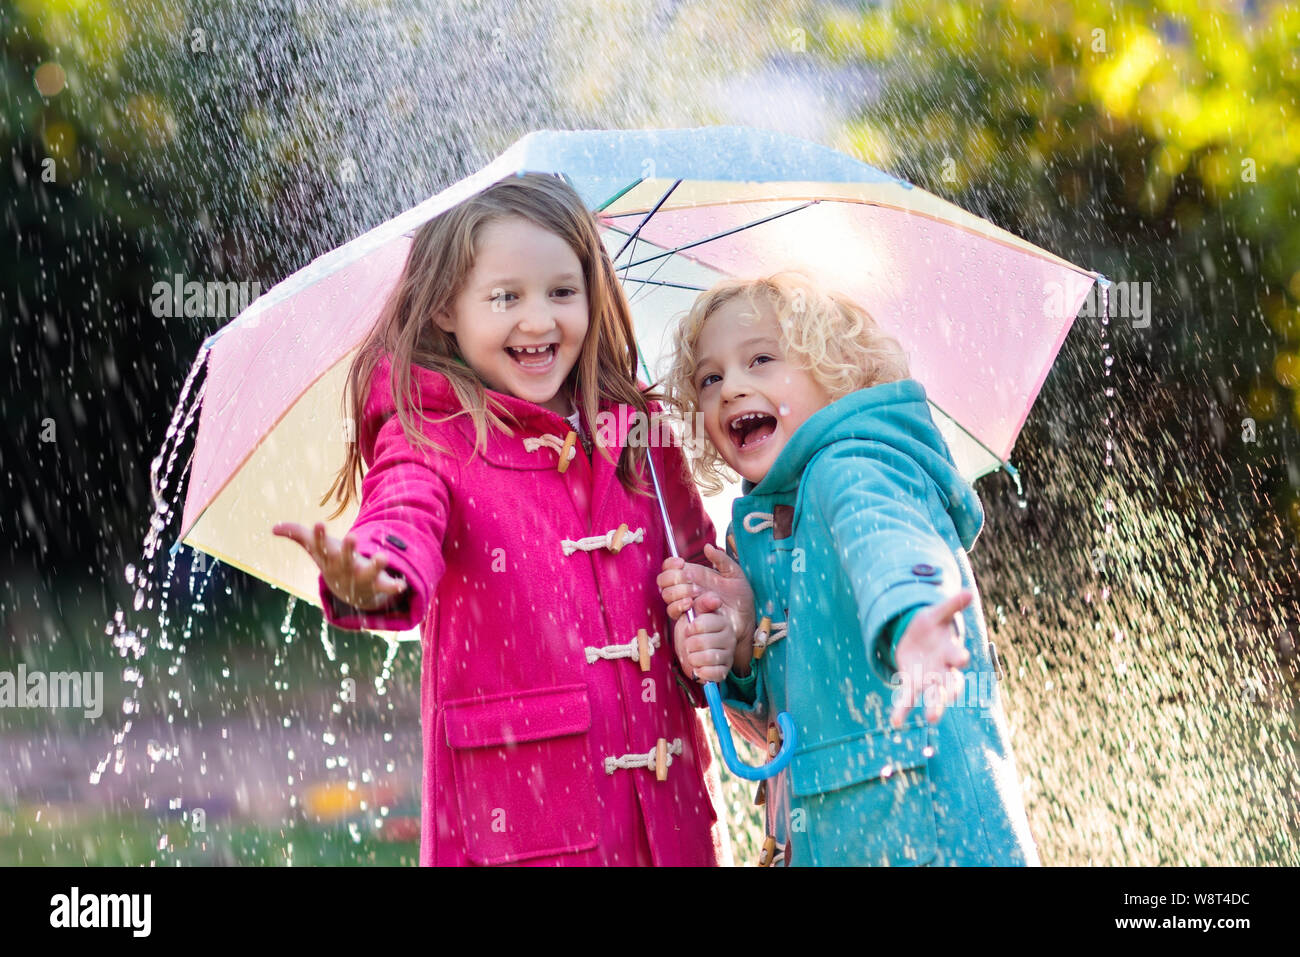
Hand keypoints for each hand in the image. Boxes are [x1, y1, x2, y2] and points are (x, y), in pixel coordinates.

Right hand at [272, 521, 407, 610]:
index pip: (321, 547)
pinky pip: (387, 587)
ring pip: (368, 573)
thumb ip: (297, 535)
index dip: (319, 536)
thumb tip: (273, 527)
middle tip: (352, 536)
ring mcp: (362, 578)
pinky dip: (394, 587)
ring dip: (375, 566)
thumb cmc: (333, 563)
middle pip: (345, 559)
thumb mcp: (316, 549)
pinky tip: (402, 583)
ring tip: (383, 556)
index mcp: (330, 558)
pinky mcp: (379, 585)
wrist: (351, 594)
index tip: (319, 523)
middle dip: (348, 549)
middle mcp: (344, 569)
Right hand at [658, 543, 755, 639]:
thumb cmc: (740, 597)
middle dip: (675, 577)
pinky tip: (691, 603)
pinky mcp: (687, 617)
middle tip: (692, 579)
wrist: (744, 619)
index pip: (670, 566)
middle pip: (664, 580)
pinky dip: (678, 605)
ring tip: (696, 592)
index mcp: (694, 574)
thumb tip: (707, 547)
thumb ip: (722, 559)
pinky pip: (672, 611)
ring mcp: (685, 602)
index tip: (681, 563)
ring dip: (679, 591)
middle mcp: (686, 588)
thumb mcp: (734, 574)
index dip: (671, 563)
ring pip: (667, 594)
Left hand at [672, 591, 735, 684]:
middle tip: (689, 645)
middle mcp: (729, 637)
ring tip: (692, 656)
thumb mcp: (694, 614)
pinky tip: (698, 669)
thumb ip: (701, 604)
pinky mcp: (725, 670)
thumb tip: (716, 599)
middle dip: (689, 644)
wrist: (694, 652)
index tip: (689, 630)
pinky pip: (715, 674)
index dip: (690, 628)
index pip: (702, 624)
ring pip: (708, 657)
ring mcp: (728, 654)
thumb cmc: (693, 632)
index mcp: (722, 622)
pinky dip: (702, 672)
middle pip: (702, 642)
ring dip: (694, 658)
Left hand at [889, 591, 972, 727]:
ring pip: (932, 695)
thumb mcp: (938, 613)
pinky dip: (902, 709)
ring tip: (932, 719)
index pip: (957, 657)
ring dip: (933, 706)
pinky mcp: (912, 682)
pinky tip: (896, 723)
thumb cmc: (932, 625)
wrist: (917, 635)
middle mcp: (943, 670)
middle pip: (949, 684)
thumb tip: (968, 591)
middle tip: (949, 700)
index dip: (959, 657)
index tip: (961, 658)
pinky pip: (908, 698)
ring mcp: (928, 679)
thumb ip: (952, 605)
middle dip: (948, 693)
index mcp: (950, 652)